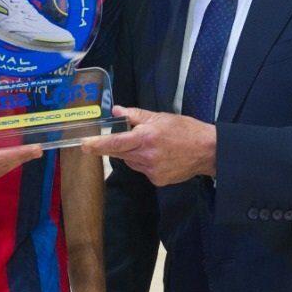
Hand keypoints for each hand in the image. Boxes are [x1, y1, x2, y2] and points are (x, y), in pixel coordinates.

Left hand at [82, 107, 215, 185]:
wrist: (207, 151)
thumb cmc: (185, 130)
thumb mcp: (160, 117)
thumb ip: (136, 115)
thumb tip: (116, 111)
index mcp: (146, 137)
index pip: (115, 142)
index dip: (98, 145)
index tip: (84, 145)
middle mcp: (146, 156)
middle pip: (120, 153)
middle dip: (117, 146)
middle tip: (128, 138)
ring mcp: (151, 170)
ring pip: (130, 162)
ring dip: (133, 153)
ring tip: (151, 145)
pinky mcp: (157, 180)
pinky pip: (142, 170)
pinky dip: (144, 163)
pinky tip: (159, 156)